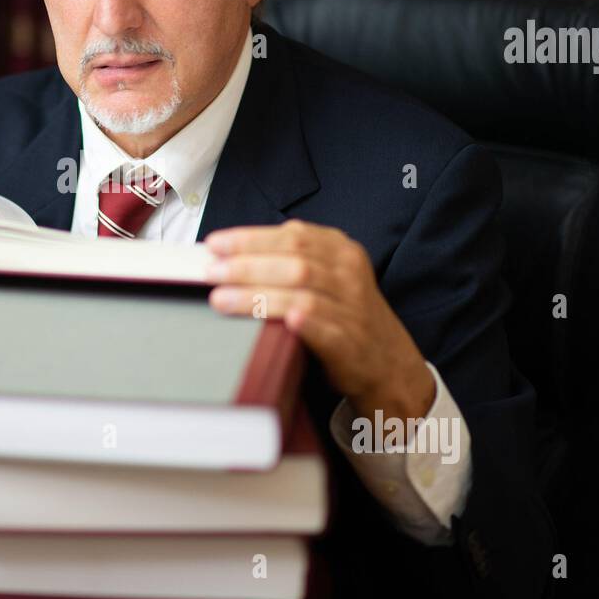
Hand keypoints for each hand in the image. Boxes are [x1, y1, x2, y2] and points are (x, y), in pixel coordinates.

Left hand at [204, 220, 433, 420]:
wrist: (387, 363)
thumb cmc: (344, 315)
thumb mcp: (328, 277)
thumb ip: (291, 260)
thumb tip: (231, 254)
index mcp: (341, 251)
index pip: (293, 235)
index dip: (251, 238)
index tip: (216, 244)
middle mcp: (349, 275)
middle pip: (294, 261)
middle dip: (246, 265)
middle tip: (211, 272)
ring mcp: (353, 309)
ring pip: (302, 293)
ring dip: (257, 295)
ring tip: (220, 299)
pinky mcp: (351, 343)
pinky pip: (327, 329)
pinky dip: (305, 322)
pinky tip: (284, 321)